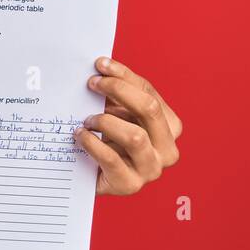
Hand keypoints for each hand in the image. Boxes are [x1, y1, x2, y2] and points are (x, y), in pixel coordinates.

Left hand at [74, 56, 181, 195]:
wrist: (92, 178)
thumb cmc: (107, 141)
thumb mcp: (117, 115)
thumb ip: (116, 96)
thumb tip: (101, 69)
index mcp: (170, 126)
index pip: (149, 93)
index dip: (124, 76)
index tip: (100, 65)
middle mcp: (167, 148)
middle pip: (149, 109)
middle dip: (118, 90)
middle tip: (91, 84)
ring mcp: (151, 169)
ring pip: (135, 136)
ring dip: (106, 121)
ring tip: (87, 119)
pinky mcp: (129, 185)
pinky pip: (112, 159)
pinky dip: (92, 143)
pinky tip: (80, 135)